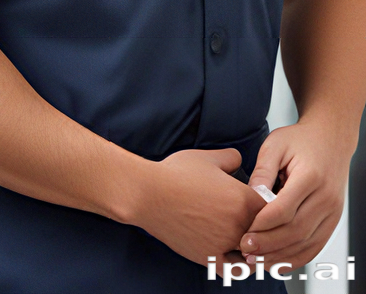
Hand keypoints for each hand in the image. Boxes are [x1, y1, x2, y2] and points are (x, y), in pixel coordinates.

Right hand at [131, 146, 265, 273]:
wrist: (150, 194)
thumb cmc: (177, 173)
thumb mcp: (209, 157)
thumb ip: (231, 158)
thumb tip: (240, 160)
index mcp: (244, 199)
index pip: (275, 209)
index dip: (275, 207)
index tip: (272, 206)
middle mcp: (239, 224)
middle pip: (267, 234)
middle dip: (269, 230)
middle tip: (269, 227)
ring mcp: (224, 243)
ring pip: (253, 254)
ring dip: (257, 250)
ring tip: (257, 244)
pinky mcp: (208, 257)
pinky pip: (233, 268)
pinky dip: (240, 265)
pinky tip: (240, 258)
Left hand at [240, 120, 349, 268]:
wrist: (331, 140)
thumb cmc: (301, 140)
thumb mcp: (276, 144)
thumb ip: (262, 170)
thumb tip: (249, 197)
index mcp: (311, 176)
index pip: (284, 209)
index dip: (262, 225)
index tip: (243, 233)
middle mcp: (326, 197)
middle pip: (295, 231)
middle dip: (268, 245)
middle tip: (245, 249)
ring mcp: (333, 211)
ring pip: (306, 244)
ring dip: (280, 256)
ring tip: (256, 260)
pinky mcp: (332, 221)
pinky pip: (315, 246)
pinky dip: (295, 258)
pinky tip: (276, 260)